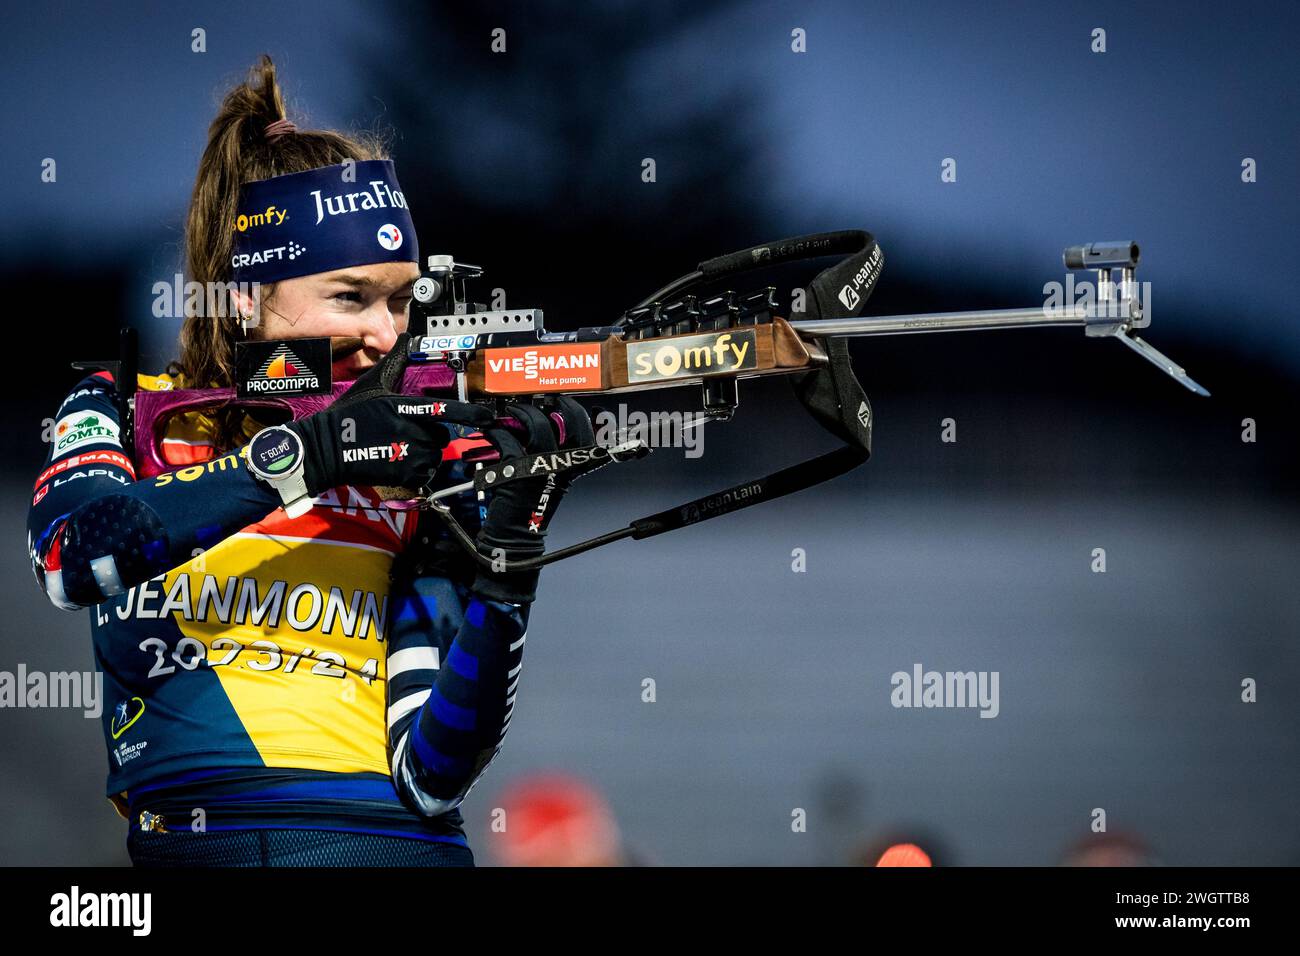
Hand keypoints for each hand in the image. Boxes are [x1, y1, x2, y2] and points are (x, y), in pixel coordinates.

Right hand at [285, 333, 494, 495]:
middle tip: (405, 431)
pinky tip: (397, 460)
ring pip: (434, 454)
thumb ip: (395, 361)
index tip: (488, 418)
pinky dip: (416, 469)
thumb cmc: (349, 416)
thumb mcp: (372, 383)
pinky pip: (425, 472)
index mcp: (405, 407)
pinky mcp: (405, 475)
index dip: (470, 414)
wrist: (328, 448)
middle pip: (440, 434)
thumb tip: (407, 337)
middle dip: (429, 433)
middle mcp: (411, 431)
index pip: (446, 410)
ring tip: (399, 446)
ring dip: (424, 452)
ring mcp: (409, 455)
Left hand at [470, 396, 594, 603]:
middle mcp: (560, 466)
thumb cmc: (530, 506)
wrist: (514, 535)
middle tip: (526, 404)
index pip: (584, 431)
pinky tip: (490, 432)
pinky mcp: (516, 473)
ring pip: (534, 427)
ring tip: (507, 414)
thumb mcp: (551, 479)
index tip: (560, 400)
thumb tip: (539, 422)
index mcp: (572, 466)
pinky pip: (506, 440)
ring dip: (518, 414)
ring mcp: (539, 469)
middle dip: (540, 407)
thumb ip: (553, 453)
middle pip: (558, 422)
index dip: (573, 411)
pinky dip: (495, 432)